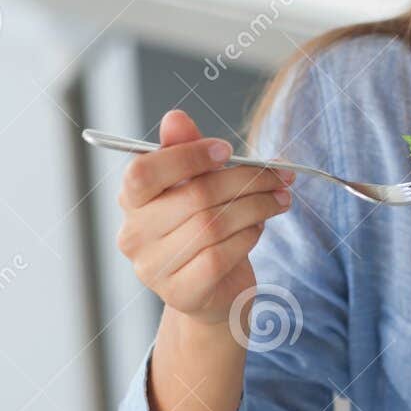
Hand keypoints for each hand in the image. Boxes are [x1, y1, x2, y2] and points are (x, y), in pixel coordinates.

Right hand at [115, 109, 293, 328]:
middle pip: (193, 196)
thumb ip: (184, 151)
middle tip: (280, 176)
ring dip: (257, 207)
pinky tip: (259, 228)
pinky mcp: (181, 293)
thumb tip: (175, 117)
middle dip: (245, 180)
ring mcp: (153, 268)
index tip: (227, 150)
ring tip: (279, 199)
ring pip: (213, 225)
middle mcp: (133, 235)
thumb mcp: (196, 184)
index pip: (144, 171)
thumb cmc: (203, 229)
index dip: (188, 156)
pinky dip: (248, 237)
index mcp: (131, 200)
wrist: (214, 291)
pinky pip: (221, 256)